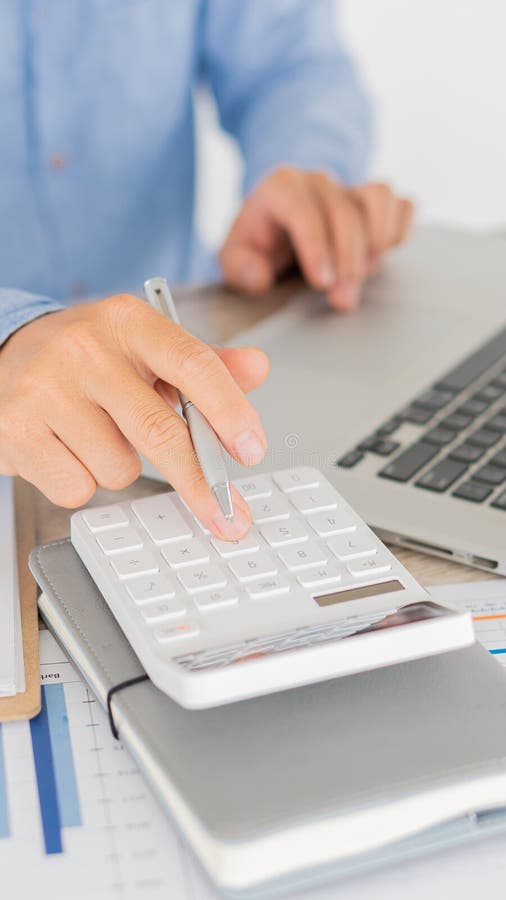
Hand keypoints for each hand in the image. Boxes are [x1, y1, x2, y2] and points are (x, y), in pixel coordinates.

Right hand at [0, 296, 268, 537]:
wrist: (3, 355)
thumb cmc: (85, 356)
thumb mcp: (143, 346)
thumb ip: (203, 361)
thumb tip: (257, 369)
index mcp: (128, 322)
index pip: (192, 364)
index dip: (230, 412)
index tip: (252, 450)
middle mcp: (85, 349)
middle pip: (160, 430)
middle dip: (200, 481)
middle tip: (227, 514)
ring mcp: (46, 389)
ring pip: (120, 468)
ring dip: (121, 467)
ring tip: (96, 434)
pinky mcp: (16, 430)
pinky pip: (78, 487)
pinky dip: (82, 480)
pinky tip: (66, 448)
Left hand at [220, 168, 413, 309]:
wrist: (277, 228)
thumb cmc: (257, 245)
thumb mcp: (234, 258)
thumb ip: (239, 268)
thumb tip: (259, 276)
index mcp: (280, 187)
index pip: (303, 211)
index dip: (316, 247)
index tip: (322, 282)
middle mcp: (318, 181)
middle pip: (345, 211)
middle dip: (348, 260)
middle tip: (343, 300)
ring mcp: (348, 186)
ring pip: (378, 197)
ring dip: (378, 240)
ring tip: (365, 274)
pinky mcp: (373, 201)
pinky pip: (400, 204)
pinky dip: (398, 229)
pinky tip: (383, 254)